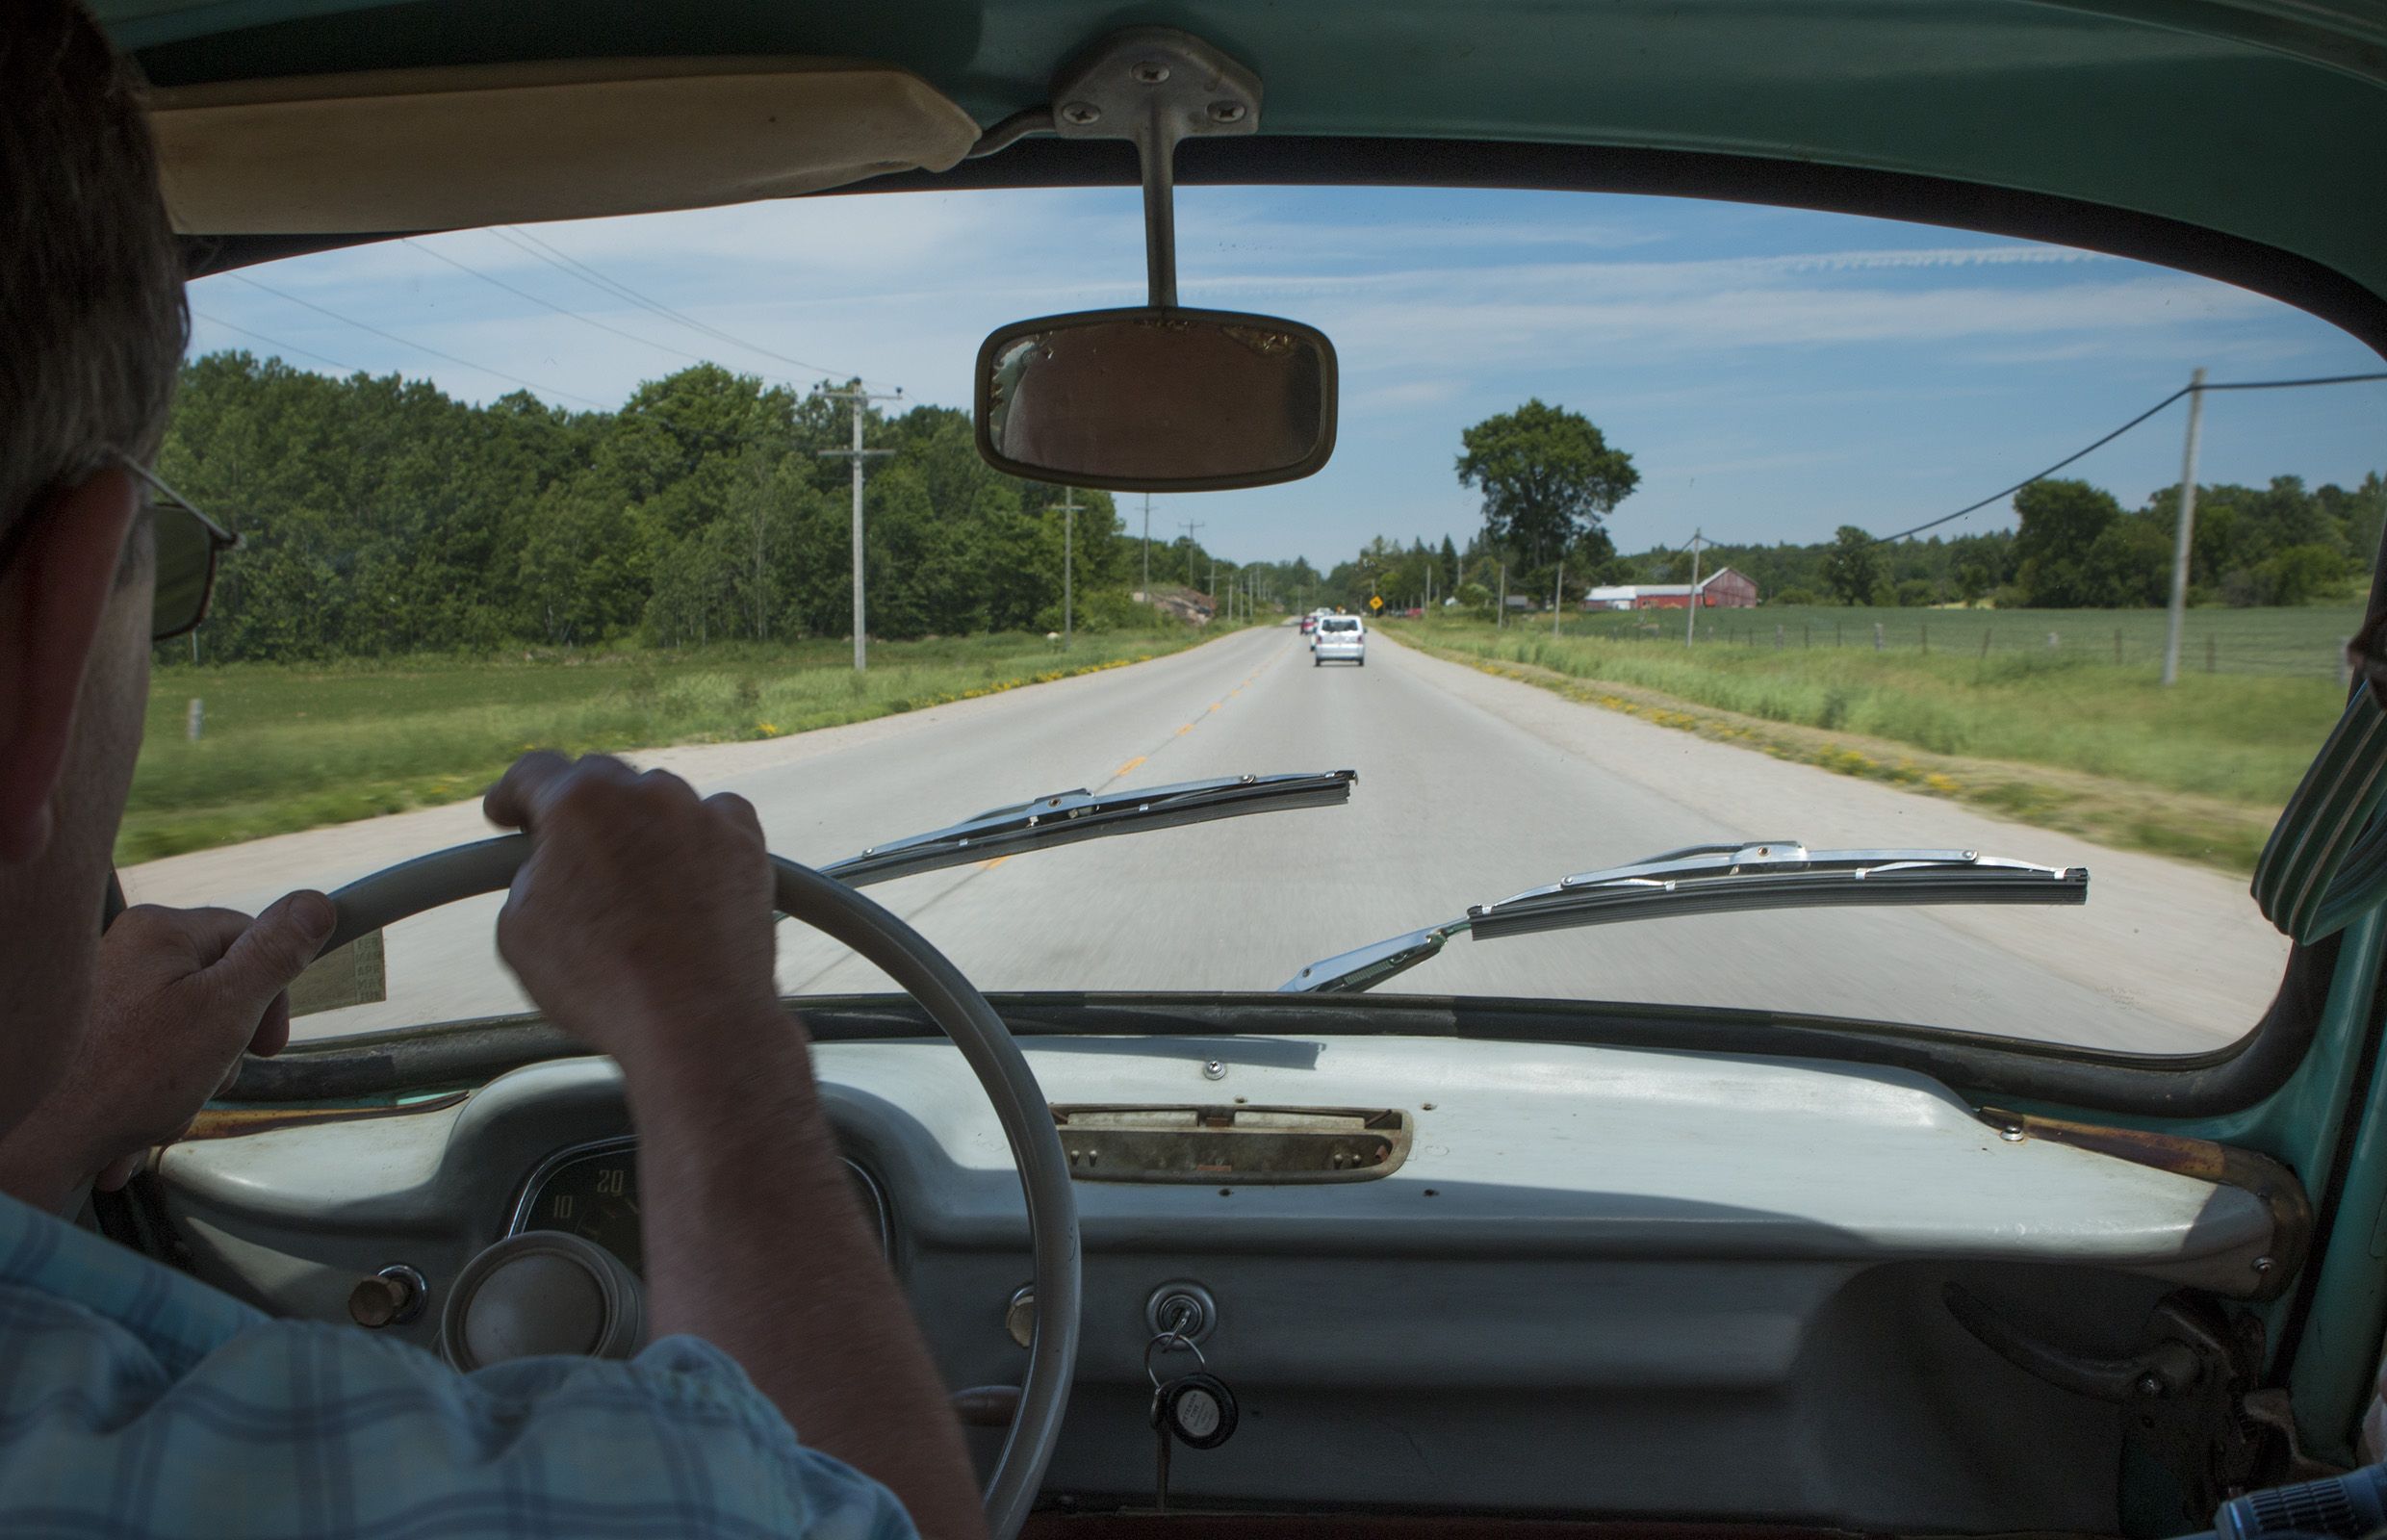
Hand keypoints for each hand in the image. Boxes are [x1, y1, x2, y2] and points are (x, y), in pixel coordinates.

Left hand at [0, 891, 332, 1210]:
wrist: (35, 1138)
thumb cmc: (126, 1076)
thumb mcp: (225, 1010)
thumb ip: (274, 956)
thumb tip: (315, 903)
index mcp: (160, 931)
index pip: (249, 939)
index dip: (271, 996)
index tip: (267, 1044)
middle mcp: (127, 950)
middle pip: (217, 988)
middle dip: (222, 1048)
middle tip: (207, 1079)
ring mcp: (104, 993)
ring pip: (184, 1029)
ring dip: (188, 1080)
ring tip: (163, 1107)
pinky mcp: (90, 1034)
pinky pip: (145, 1054)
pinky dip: (151, 1092)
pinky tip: (138, 1120)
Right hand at [483, 752, 780, 1073]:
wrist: (695, 1020)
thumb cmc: (602, 983)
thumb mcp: (519, 930)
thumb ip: (528, 877)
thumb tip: (549, 870)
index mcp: (579, 804)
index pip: (533, 773)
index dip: (511, 794)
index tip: (507, 813)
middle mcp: (646, 794)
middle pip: (600, 779)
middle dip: (577, 809)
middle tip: (566, 845)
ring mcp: (702, 814)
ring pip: (660, 799)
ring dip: (640, 824)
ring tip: (631, 873)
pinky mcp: (745, 843)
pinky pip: (715, 821)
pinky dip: (698, 838)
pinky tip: (686, 873)